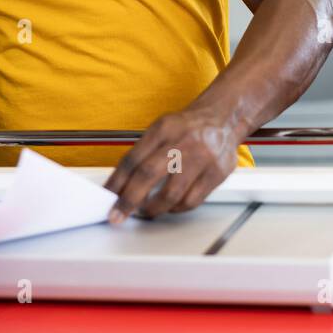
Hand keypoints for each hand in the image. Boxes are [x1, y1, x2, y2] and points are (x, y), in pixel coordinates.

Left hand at [103, 106, 243, 222]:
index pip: (133, 159)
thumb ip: (143, 153)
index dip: (117, 182)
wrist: (225, 118)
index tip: (108, 198)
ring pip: (171, 195)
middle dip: (129, 200)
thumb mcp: (162, 128)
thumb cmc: (189, 127)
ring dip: (154, 208)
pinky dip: (177, 208)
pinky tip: (171, 206)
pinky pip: (191, 201)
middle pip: (148, 175)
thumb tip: (120, 184)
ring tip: (147, 210)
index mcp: (164, 128)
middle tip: (119, 214)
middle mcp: (182, 141)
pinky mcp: (217, 173)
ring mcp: (202, 157)